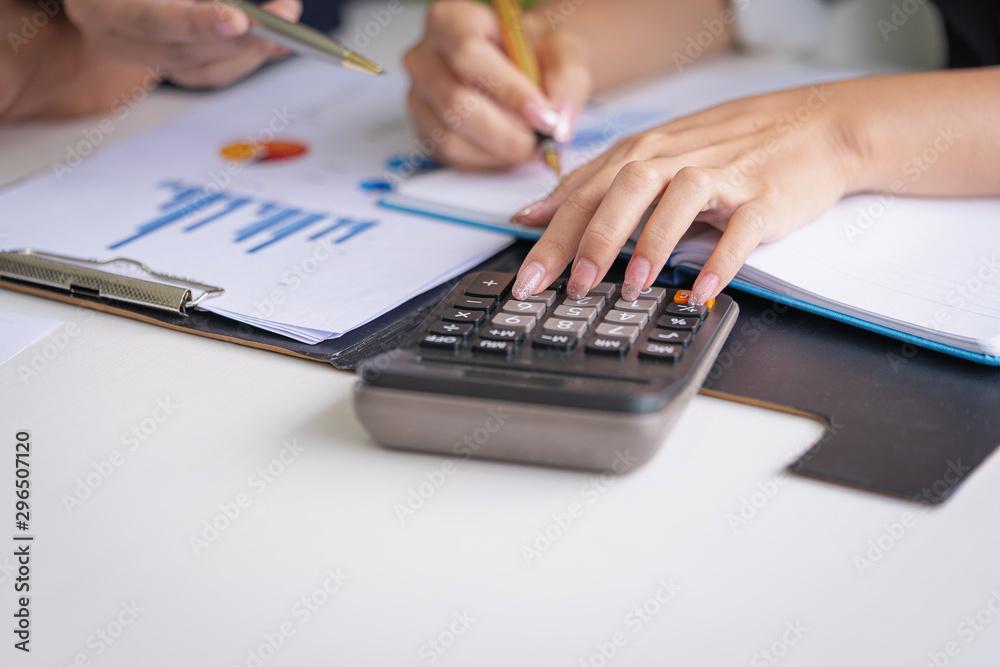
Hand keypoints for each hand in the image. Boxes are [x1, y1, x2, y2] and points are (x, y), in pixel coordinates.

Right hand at [63, 0, 301, 87]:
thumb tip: (240, 9)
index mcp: (100, 6)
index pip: (147, 19)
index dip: (194, 23)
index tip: (238, 18)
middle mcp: (114, 36)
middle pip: (184, 52)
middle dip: (241, 37)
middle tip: (284, 15)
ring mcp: (139, 56)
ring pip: (202, 69)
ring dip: (252, 50)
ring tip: (288, 23)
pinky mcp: (166, 64)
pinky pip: (210, 72)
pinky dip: (246, 57)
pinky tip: (276, 42)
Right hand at [403, 0, 590, 168]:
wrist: (524, 69)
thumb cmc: (533, 53)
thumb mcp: (561, 50)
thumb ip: (567, 80)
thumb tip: (559, 123)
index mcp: (450, 21)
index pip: (469, 56)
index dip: (509, 91)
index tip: (545, 116)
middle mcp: (424, 58)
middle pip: (455, 103)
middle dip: (506, 132)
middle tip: (542, 140)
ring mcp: (418, 97)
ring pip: (452, 137)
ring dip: (500, 150)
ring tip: (530, 143)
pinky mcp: (425, 131)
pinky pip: (453, 157)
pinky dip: (489, 161)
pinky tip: (510, 148)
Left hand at [510, 82, 859, 302]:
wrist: (814, 127)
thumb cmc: (726, 146)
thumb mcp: (652, 156)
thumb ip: (594, 184)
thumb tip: (534, 213)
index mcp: (644, 153)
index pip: (585, 192)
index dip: (552, 235)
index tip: (526, 278)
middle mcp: (676, 159)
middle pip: (622, 191)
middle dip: (592, 240)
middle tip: (570, 286)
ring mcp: (722, 175)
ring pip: (677, 200)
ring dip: (651, 244)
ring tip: (632, 287)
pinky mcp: (763, 196)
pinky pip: (740, 229)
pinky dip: (721, 259)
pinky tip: (702, 289)